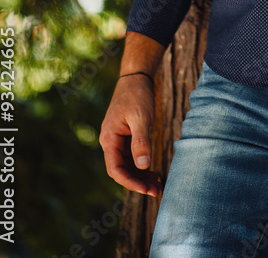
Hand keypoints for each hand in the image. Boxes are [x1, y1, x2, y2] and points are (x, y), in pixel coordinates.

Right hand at [99, 76, 161, 195]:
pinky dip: (142, 165)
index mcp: (109, 139)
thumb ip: (141, 141)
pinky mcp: (126, 136)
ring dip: (141, 175)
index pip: (115, 169)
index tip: (146, 189)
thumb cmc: (137, 95)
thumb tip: (143, 166)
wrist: (136, 77)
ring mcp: (117, 140)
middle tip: (157, 191)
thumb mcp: (141, 117)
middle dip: (138, 182)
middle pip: (122, 170)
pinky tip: (154, 170)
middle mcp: (110, 141)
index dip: (130, 182)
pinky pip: (132, 156)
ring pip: (128, 165)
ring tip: (158, 184)